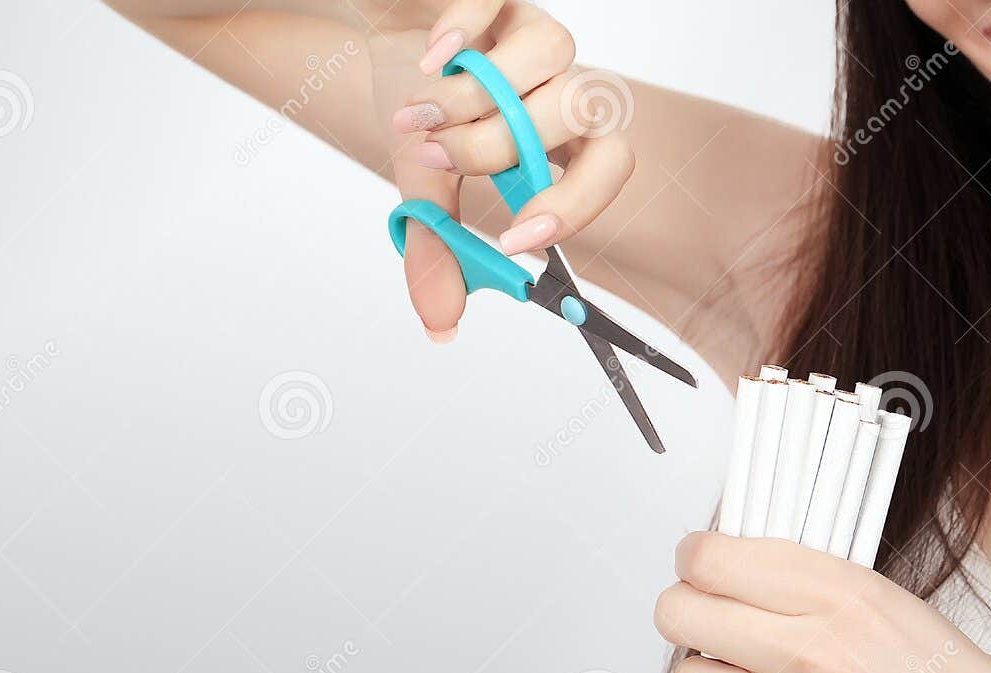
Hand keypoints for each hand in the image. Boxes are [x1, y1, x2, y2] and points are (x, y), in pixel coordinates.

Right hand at [367, 1, 634, 338]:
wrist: (381, 48)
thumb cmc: (425, 120)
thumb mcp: (426, 190)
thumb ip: (440, 251)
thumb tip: (441, 322)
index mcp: (560, 142)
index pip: (608, 168)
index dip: (575, 204)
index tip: (513, 239)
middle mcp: (561, 86)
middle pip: (586, 110)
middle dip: (506, 144)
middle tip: (441, 158)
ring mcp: (537, 35)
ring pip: (552, 56)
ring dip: (475, 95)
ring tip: (418, 115)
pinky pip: (500, 2)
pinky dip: (463, 30)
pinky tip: (430, 58)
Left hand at [654, 533, 990, 672]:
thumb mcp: (895, 606)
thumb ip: (816, 587)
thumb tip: (743, 571)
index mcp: (843, 594)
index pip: (711, 559)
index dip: (696, 562)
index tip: (703, 568)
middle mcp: (814, 650)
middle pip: (678, 614)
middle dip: (685, 613)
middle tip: (706, 620)